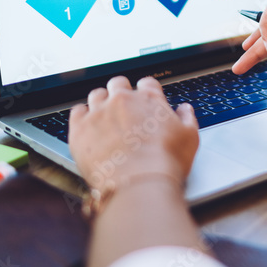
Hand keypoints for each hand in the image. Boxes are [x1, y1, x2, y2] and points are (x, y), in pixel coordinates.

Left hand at [68, 76, 199, 189]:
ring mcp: (99, 113)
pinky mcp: (80, 129)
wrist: (139, 183)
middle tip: (124, 109)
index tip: (145, 102)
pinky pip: (76, 111)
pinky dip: (81, 116)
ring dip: (101, 102)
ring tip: (104, 117)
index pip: (146, 83)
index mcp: (149, 99)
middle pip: (118, 83)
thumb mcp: (190, 137)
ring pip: (96, 95)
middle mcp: (122, 100)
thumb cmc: (166, 162)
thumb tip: (184, 110)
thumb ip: (187, 118)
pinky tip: (88, 126)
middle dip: (121, 92)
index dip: (146, 92)